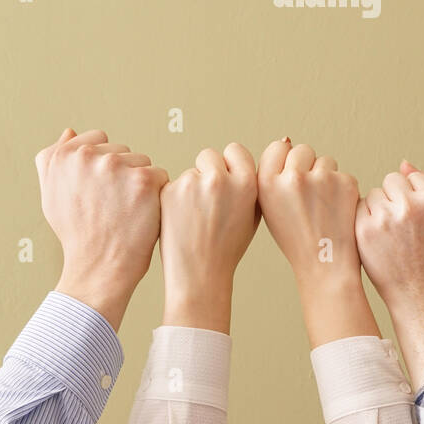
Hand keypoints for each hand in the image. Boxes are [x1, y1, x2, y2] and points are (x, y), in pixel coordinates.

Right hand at [35, 128, 167, 329]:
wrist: (98, 268)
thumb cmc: (76, 233)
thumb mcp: (51, 194)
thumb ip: (54, 159)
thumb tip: (70, 131)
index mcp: (64, 156)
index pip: (99, 140)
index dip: (102, 168)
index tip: (98, 193)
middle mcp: (88, 156)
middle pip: (122, 151)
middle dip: (122, 174)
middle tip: (112, 206)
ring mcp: (117, 166)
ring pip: (142, 162)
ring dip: (140, 183)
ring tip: (126, 211)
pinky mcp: (144, 180)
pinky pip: (160, 175)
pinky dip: (156, 194)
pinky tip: (143, 213)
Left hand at [159, 143, 258, 332]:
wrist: (200, 273)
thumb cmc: (227, 248)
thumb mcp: (253, 215)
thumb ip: (251, 185)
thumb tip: (246, 162)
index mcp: (246, 183)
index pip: (235, 150)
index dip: (230, 163)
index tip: (226, 176)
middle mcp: (220, 178)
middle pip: (210, 155)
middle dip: (208, 170)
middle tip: (208, 198)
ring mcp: (192, 183)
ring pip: (191, 172)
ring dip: (192, 187)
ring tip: (196, 216)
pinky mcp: (170, 191)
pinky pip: (174, 184)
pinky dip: (175, 198)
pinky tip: (182, 219)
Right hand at [257, 138, 361, 285]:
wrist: (324, 262)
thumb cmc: (295, 236)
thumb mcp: (269, 206)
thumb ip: (272, 175)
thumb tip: (287, 140)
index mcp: (267, 183)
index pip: (277, 148)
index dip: (284, 162)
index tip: (290, 178)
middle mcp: (292, 177)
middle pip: (301, 150)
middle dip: (306, 166)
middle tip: (308, 196)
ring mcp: (320, 179)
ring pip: (324, 160)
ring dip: (325, 176)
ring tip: (321, 205)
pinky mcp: (345, 183)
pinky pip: (341, 174)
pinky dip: (341, 188)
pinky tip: (335, 209)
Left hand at [356, 164, 423, 302]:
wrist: (417, 290)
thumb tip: (403, 163)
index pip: (410, 177)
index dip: (410, 195)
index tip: (414, 216)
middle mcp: (409, 206)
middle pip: (391, 181)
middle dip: (392, 197)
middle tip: (399, 223)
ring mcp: (385, 217)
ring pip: (374, 193)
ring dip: (377, 208)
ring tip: (389, 232)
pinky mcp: (364, 229)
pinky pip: (359, 208)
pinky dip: (364, 219)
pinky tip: (376, 237)